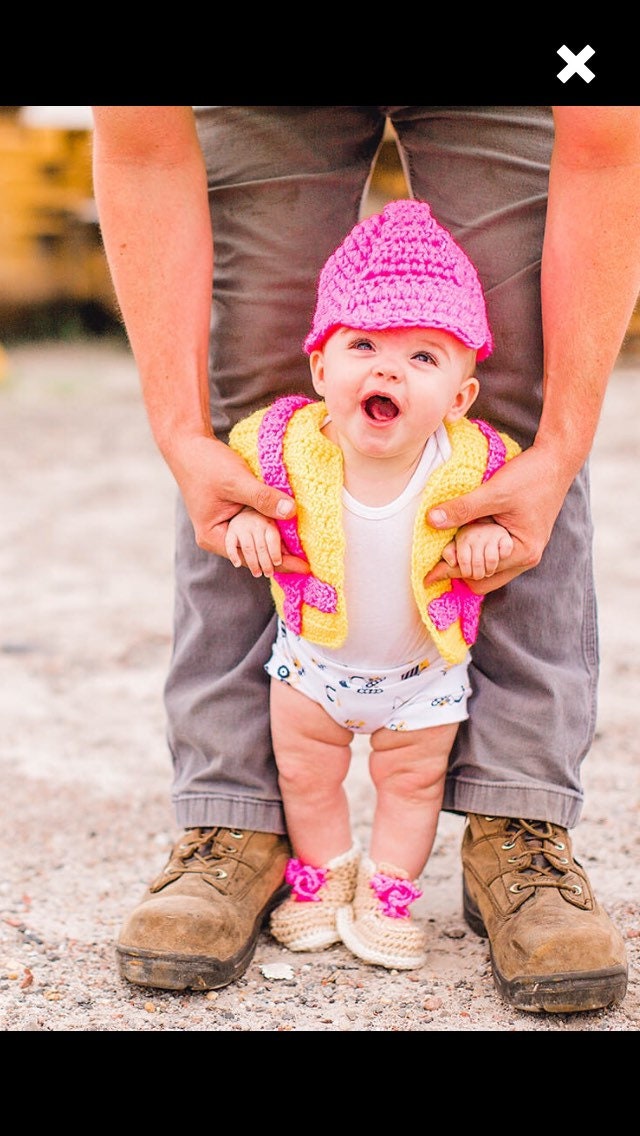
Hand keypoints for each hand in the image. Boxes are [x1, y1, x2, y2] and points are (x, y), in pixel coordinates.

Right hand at [166, 432, 309, 573]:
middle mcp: (218, 536)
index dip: (280, 562)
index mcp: (213, 536)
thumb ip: (262, 497)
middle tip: (310, 561)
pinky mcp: (231, 512)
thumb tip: (291, 511)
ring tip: (304, 547)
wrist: (188, 444)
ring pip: (256, 537)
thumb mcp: (236, 481)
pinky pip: (254, 522)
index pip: (253, 557)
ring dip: (276, 538)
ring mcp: (224, 524)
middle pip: (255, 551)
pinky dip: (269, 522)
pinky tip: (289, 524)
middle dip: (280, 553)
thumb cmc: (205, 463)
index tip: (305, 566)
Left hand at [424, 444, 570, 593]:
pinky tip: (466, 535)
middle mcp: (526, 557)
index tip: (429, 572)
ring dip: (470, 560)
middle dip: (461, 569)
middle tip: (440, 553)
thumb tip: (432, 520)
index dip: (452, 569)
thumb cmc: (531, 476)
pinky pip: (494, 556)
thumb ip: (463, 508)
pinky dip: (479, 550)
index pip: (478, 573)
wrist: (556, 461)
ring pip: (489, 570)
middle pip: (483, 580)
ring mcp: (524, 549)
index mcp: (522, 552)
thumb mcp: (494, 492)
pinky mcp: (520, 540)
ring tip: (451, 544)